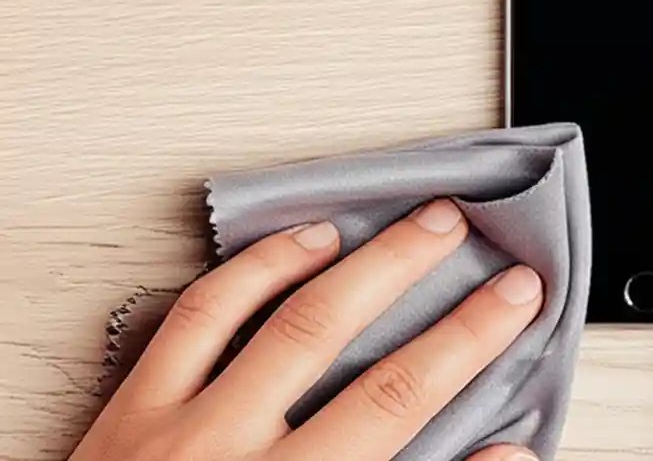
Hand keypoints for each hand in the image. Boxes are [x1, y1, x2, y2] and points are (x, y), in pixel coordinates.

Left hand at [73, 200, 541, 460]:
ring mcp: (176, 427)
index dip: (469, 336)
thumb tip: (507, 457)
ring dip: (335, 258)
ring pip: (266, 313)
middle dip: (405, 267)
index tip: (516, 295)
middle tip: (455, 225)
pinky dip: (249, 271)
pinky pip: (192, 318)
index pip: (401, 396)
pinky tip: (289, 247)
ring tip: (381, 222)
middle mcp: (233, 453)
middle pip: (332, 332)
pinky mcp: (129, 412)